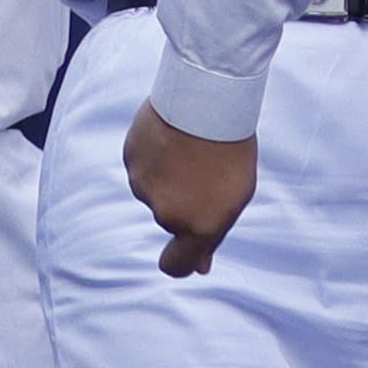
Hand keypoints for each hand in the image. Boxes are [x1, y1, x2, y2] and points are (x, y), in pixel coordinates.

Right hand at [130, 107, 257, 276]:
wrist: (207, 100)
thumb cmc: (230, 149)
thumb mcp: (236, 196)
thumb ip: (213, 232)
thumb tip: (201, 268)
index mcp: (199, 227)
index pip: (176, 265)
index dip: (181, 261)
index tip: (184, 254)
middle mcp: (166, 213)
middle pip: (169, 219)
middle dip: (183, 200)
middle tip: (205, 171)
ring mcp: (144, 186)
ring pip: (153, 190)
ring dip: (167, 176)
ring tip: (190, 149)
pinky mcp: (131, 159)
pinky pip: (140, 166)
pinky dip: (154, 156)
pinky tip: (171, 137)